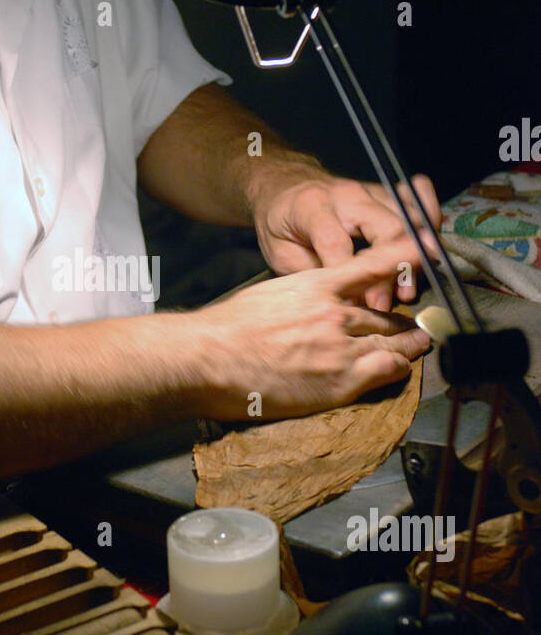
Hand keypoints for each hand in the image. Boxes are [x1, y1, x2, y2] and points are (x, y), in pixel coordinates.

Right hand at [195, 242, 430, 422]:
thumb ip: (300, 298)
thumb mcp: (268, 296)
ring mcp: (341, 348)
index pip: (372, 265)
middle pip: (385, 313)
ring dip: (410, 344)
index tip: (426, 251)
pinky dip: (401, 368)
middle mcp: (335, 312)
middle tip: (415, 322)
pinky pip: (388, 371)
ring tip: (418, 345)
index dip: (405, 256)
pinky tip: (403, 368)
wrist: (209, 359)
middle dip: (402, 319)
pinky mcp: (341, 382)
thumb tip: (308, 308)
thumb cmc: (227, 330)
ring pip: (394, 342)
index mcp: (315, 286)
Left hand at [253, 160, 441, 310]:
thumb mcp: (279, 252)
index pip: (339, 244)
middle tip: (389, 302)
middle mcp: (347, 195)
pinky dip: (430, 219)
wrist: (283, 185)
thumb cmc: (280, 223)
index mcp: (313, 207)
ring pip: (409, 215)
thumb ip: (311, 273)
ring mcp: (369, 190)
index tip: (359, 307)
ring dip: (417, 253)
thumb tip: (345, 302)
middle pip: (386, 229)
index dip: (351, 279)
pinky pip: (417, 195)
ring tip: (409, 287)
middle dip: (392, 270)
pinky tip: (429, 248)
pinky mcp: (383, 191)